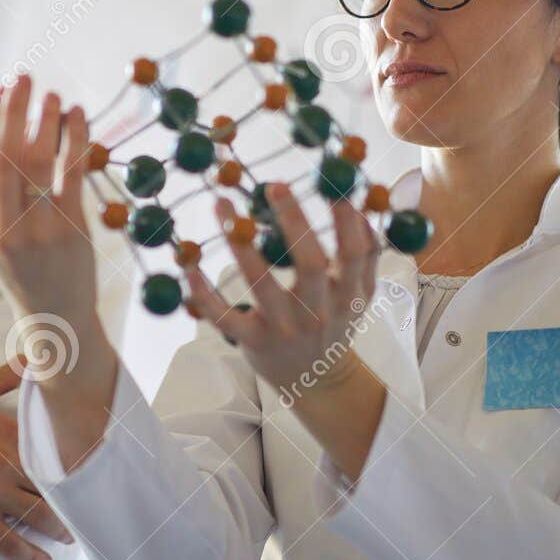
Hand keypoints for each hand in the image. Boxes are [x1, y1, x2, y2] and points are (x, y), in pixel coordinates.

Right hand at [0, 74, 97, 328]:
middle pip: (4, 152)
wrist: (56, 318)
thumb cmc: (23, 268)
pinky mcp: (72, 230)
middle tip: (23, 76)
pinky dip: (76, 137)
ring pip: (38, 159)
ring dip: (45, 118)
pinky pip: (73, 172)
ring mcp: (37, 231)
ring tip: (52, 95)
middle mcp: (0, 229)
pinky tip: (78, 115)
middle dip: (12, 108)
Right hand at [0, 362, 72, 559]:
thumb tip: (32, 355)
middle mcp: (2, 462)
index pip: (56, 449)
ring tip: (72, 538)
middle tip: (91, 511)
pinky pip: (3, 540)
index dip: (78, 463)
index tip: (96, 472)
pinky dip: (25, 555)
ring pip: (35, 516)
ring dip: (58, 530)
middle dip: (74, 501)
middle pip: (52, 487)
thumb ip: (5, 375)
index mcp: (5, 431)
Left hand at [188, 180, 380, 405]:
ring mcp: (285, 328)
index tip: (331, 179)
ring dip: (240, 242)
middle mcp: (319, 312)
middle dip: (293, 221)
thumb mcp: (361, 294)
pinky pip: (223, 316)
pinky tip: (190, 265)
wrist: (316, 380)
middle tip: (275, 184)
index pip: (355, 252)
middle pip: (310, 263)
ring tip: (222, 205)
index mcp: (349, 295)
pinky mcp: (253, 340)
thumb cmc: (336, 324)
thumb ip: (369, 253)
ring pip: (261, 284)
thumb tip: (365, 205)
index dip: (345, 217)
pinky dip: (204, 292)